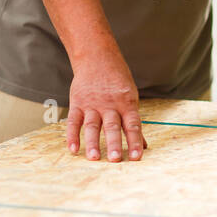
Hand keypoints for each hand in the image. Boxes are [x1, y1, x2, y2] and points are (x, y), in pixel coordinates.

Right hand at [66, 47, 147, 161]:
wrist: (97, 56)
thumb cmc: (117, 80)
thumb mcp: (130, 96)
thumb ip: (133, 122)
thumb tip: (144, 145)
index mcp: (127, 103)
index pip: (132, 125)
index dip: (135, 141)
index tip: (136, 157)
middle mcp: (110, 104)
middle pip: (112, 126)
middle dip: (113, 143)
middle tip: (115, 159)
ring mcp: (92, 104)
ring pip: (92, 125)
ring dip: (92, 142)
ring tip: (93, 158)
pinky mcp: (77, 102)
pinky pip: (74, 121)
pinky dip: (72, 135)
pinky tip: (73, 149)